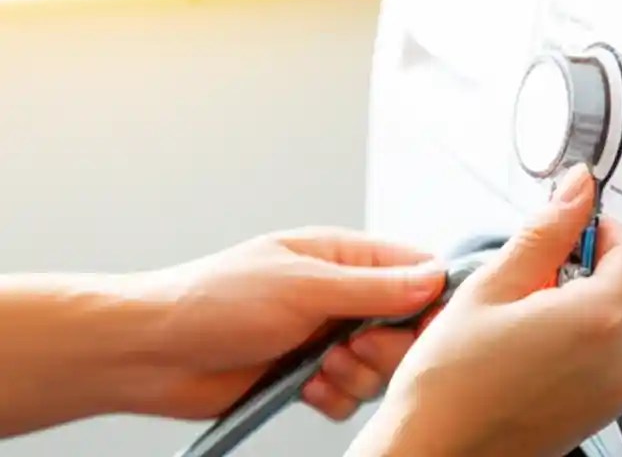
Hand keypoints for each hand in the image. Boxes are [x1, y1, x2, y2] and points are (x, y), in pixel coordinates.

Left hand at [126, 227, 446, 421]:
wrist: (154, 353)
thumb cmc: (214, 300)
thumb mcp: (304, 286)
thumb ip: (373, 286)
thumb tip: (434, 278)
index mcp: (343, 257)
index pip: (416, 271)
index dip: (430, 301)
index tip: (421, 325)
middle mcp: (341, 296)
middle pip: (406, 326)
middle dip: (386, 346)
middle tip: (352, 348)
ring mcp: (326, 338)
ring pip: (381, 366)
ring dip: (357, 375)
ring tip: (319, 367)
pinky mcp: (309, 377)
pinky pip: (350, 396)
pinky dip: (334, 398)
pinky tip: (306, 388)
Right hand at [348, 163, 621, 456]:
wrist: (437, 456)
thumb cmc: (451, 389)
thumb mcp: (491, 289)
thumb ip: (544, 233)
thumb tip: (576, 188)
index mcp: (601, 320)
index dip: (597, 232)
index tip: (566, 231)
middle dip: (582, 274)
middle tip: (527, 285)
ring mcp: (618, 391)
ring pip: (616, 321)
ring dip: (580, 309)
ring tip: (522, 325)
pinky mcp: (606, 412)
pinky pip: (608, 356)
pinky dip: (578, 343)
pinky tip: (529, 353)